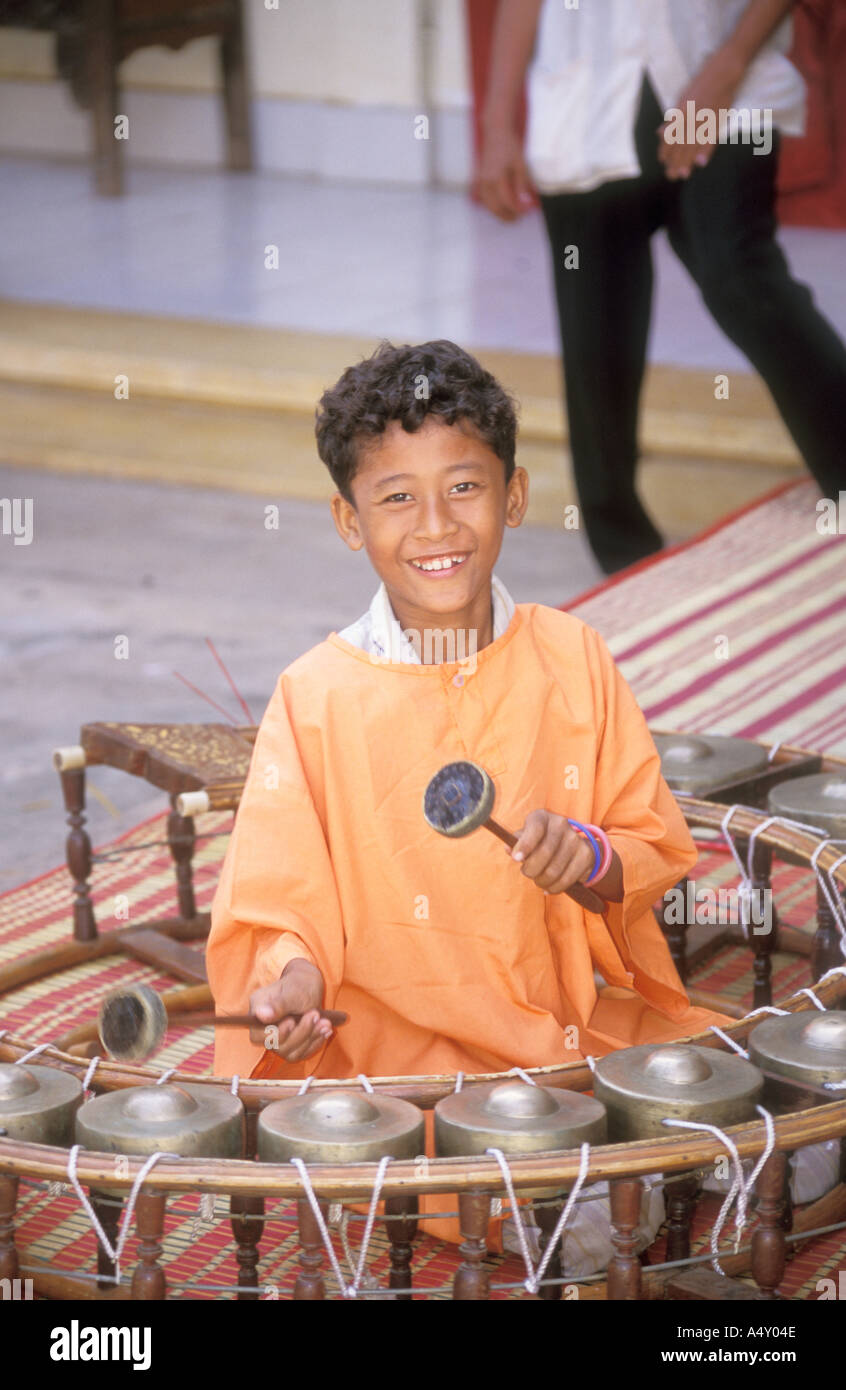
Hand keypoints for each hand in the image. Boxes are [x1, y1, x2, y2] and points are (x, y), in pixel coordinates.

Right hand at [249, 959, 329, 1062]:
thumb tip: (261, 1014)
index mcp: (258, 1009)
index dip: (274, 1034)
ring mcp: (276, 1038)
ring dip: (309, 1038)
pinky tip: (325, 1030)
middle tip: (315, 1015)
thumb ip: (278, 1004)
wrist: (310, 987)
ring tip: (325, 1022)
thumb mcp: (293, 991)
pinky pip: (300, 1053)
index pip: (256, 1035)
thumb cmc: (300, 984)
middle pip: (275, 1045)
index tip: (291, 1021)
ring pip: (288, 1052)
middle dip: (299, 1033)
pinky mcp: (289, 1045)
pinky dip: (315, 1043)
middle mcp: (264, 1027)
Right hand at [478, 123, 534, 220]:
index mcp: (497, 177)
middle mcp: (486, 182)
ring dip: (500, 213)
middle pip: (496, 208)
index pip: (508, 202)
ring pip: (489, 207)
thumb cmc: (510, 148)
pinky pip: (484, 200)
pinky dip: (493, 206)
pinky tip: (501, 206)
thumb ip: (523, 185)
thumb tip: (527, 203)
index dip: (518, 210)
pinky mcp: (477, 182)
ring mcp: (480, 183)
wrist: (496, 135)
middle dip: (508, 216)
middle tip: (519, 218)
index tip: (527, 212)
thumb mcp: (521, 164)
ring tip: (512, 214)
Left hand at [507, 810, 595, 894]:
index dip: (525, 845)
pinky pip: (567, 879)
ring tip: (539, 881)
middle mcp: (561, 824)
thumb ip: (517, 842)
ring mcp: (575, 839)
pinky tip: (549, 887)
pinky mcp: (585, 854)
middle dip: (531, 870)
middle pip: (544, 853)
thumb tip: (508, 849)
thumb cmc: (541, 841)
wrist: (573, 844)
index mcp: (542, 817)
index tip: (516, 859)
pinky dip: (555, 888)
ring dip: (542, 881)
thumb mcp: (527, 836)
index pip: (535, 829)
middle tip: (528, 873)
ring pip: (554, 870)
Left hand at [657, 49, 745, 179]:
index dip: (666, 149)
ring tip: (683, 174)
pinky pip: (711, 138)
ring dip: (687, 160)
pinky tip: (701, 163)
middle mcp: (690, 116)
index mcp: (680, 111)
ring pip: (693, 143)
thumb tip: (659, 133)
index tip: (663, 162)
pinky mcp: (718, 119)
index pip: (670, 134)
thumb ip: (673, 119)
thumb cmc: (702, 84)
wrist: (722, 72)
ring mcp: (704, 119)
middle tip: (671, 176)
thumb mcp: (682, 99)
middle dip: (675, 160)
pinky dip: (706, 151)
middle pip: (681, 142)